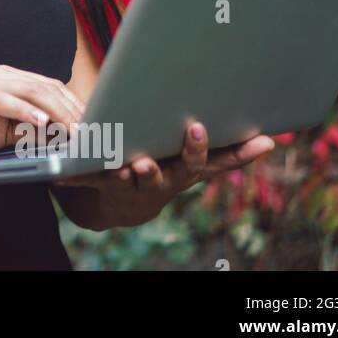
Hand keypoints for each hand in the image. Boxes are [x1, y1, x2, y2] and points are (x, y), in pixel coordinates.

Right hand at [0, 64, 84, 159]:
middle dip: (73, 108)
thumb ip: (27, 127)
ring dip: (58, 112)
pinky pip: (7, 101)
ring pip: (33, 91)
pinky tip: (43, 123)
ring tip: (76, 129)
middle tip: (93, 129)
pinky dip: (27, 112)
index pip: (48, 86)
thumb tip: (60, 134)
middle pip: (46, 86)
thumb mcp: (1, 130)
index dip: (73, 104)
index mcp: (5, 78)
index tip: (93, 122)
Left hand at [50, 120, 275, 229]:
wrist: (119, 206)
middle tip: (196, 131)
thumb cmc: (160, 169)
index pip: (217, 161)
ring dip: (140, 170)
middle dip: (191, 151)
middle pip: (183, 168)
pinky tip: (62, 173)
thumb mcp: (189, 161)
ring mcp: (134, 185)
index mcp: (184, 170)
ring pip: (139, 178)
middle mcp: (164, 180)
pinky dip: (75, 176)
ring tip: (138, 162)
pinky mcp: (102, 186)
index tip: (258, 137)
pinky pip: (89, 181)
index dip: (237, 153)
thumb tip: (275, 136)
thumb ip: (224, 150)